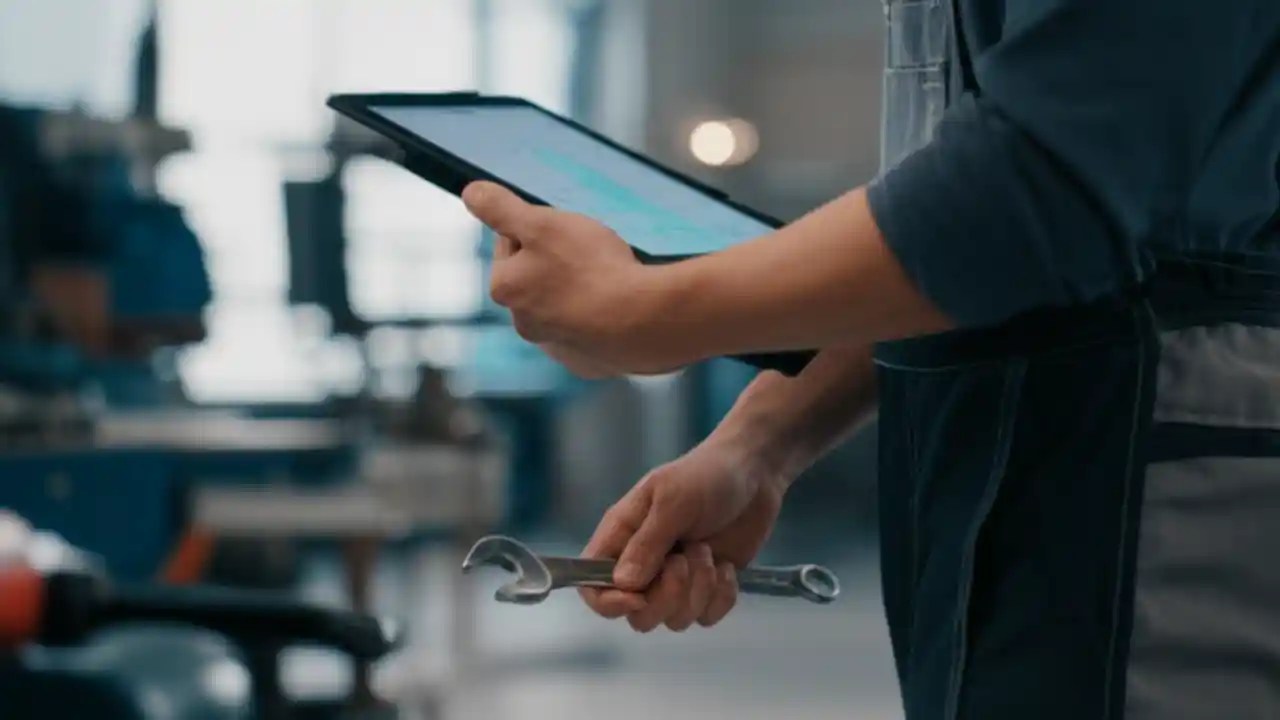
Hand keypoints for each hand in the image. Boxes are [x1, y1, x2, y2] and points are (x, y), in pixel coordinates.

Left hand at [463, 182, 678, 375]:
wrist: (641, 321)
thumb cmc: (590, 268)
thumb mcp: (541, 223)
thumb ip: (501, 208)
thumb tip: (470, 193)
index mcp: (505, 288)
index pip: (510, 241)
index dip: (538, 227)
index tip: (565, 231)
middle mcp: (523, 323)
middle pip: (536, 276)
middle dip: (557, 261)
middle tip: (590, 253)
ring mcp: (556, 347)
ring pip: (562, 304)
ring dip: (578, 289)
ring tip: (608, 279)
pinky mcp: (588, 362)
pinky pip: (589, 330)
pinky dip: (599, 317)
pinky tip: (618, 307)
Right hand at [578, 430, 789, 631]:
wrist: (755, 473)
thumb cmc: (707, 476)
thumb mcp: (673, 501)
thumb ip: (648, 543)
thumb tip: (623, 583)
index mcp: (622, 537)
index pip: (592, 586)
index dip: (609, 602)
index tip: (638, 596)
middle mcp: (645, 565)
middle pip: (636, 615)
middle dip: (666, 596)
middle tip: (684, 560)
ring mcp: (677, 580)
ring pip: (673, 620)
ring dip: (697, 590)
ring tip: (707, 551)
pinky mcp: (708, 588)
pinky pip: (706, 617)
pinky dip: (721, 597)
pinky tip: (727, 566)